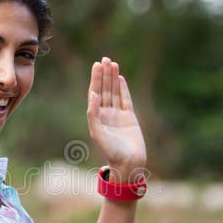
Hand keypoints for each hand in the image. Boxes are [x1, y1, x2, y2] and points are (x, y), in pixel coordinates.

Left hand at [87, 57, 146, 182]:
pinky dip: (123, 89)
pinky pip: (126, 100)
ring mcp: (118, 115)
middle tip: (105, 59)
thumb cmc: (111, 151)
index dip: (95, 79)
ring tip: (113, 64)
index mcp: (96, 117)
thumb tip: (92, 94)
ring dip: (113, 78)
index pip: (95, 93)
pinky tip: (120, 78)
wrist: (128, 163)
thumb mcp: (97, 132)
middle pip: (105, 90)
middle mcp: (106, 114)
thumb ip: (93, 114)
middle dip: (104, 75)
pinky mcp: (130, 118)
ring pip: (115, 92)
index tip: (96, 65)